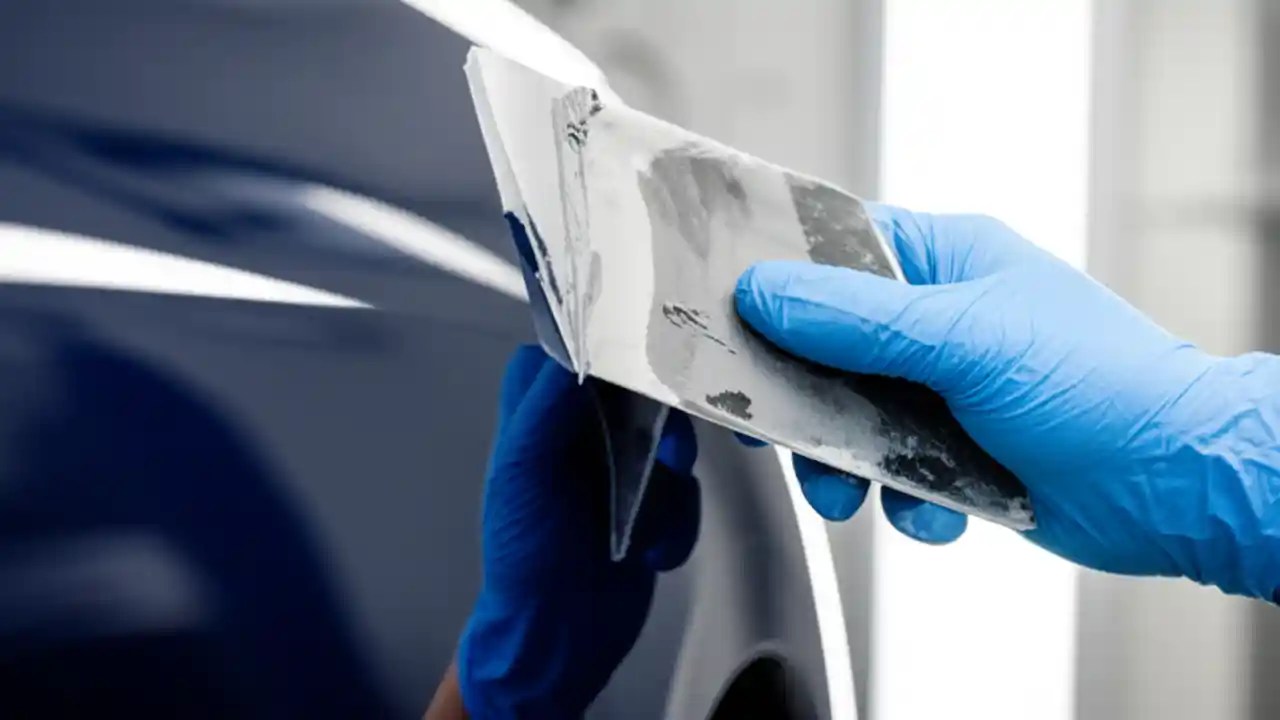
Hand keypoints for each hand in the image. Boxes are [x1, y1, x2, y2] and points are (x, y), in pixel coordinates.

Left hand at [456, 346, 699, 717]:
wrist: (556, 640)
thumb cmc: (523, 557)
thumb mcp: (524, 471)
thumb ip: (547, 405)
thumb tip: (580, 344)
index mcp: (538, 403)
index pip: (585, 338)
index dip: (620, 342)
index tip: (651, 357)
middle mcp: (580, 422)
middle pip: (643, 382)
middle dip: (663, 425)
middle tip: (668, 457)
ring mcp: (618, 459)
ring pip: (675, 436)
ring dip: (668, 487)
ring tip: (647, 526)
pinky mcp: (650, 499)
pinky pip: (687, 489)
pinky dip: (676, 524)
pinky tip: (648, 552)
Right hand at [734, 203, 1279, 600]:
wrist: (1180, 486)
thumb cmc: (1102, 385)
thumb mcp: (965, 339)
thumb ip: (855, 319)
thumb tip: (764, 290)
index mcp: (943, 262)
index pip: (832, 251)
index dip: (776, 284)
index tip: (730, 321)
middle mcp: (938, 321)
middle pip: (825, 348)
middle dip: (804, 400)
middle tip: (775, 428)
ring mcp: (946, 389)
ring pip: (850, 421)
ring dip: (847, 465)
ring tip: (858, 494)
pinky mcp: (958, 453)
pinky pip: (893, 474)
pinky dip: (903, 501)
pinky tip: (937, 511)